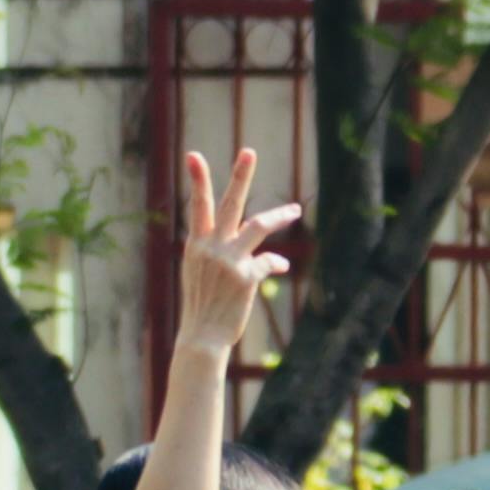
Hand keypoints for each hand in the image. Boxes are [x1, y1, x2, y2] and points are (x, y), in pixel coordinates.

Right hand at [168, 149, 300, 359]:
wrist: (202, 337)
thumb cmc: (203, 306)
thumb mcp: (201, 275)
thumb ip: (224, 256)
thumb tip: (273, 258)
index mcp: (196, 244)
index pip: (197, 205)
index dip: (197, 179)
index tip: (194, 155)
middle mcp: (211, 247)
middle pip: (229, 204)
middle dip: (239, 176)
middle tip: (249, 152)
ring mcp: (228, 260)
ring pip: (257, 226)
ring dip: (278, 216)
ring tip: (295, 209)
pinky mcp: (245, 277)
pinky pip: (268, 262)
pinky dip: (276, 262)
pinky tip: (281, 267)